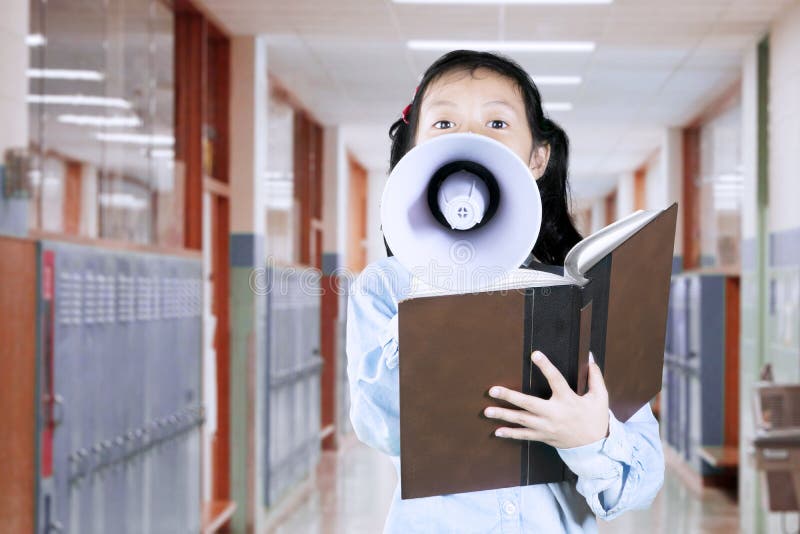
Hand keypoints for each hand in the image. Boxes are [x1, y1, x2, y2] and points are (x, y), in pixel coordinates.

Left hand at [483, 350, 609, 448]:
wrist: (596, 446)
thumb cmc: (596, 417)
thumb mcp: (600, 397)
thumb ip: (595, 376)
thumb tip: (590, 356)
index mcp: (568, 400)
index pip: (556, 379)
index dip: (546, 366)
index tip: (535, 354)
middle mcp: (555, 414)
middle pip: (529, 403)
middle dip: (510, 396)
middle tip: (493, 390)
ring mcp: (547, 427)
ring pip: (522, 420)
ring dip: (503, 415)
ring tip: (487, 411)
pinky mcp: (544, 437)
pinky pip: (525, 436)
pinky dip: (511, 434)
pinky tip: (497, 431)